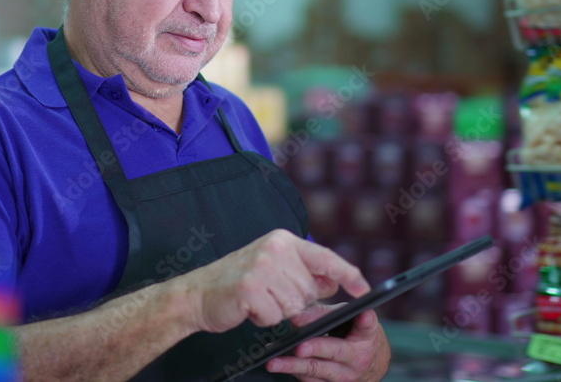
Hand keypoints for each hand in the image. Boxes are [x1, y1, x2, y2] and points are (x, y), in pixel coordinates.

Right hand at [178, 229, 369, 333]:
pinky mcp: (250, 288)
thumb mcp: (271, 268)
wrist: (196, 294)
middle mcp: (275, 249)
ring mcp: (262, 267)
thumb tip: (331, 284)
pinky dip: (264, 319)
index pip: (325, 257)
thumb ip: (301, 272)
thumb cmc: (236, 283)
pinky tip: (248, 308)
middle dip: (295, 302)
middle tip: (269, 296)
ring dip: (277, 312)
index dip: (348, 274)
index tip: (364, 289)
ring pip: (295, 306)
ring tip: (257, 300)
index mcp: (283, 240)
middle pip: (310, 291)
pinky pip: (275, 317)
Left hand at [266, 303, 389, 381]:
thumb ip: (325, 313)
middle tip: (300, 347)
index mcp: (365, 336)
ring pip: (317, 371)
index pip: (367, 326)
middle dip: (315, 349)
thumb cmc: (355, 334)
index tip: (364, 314)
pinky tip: (279, 365)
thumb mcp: (348, 319)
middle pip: (335, 352)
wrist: (371, 365)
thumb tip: (296, 318)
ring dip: (294, 366)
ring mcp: (345, 376)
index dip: (365, 321)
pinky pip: (311, 381)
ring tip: (274, 362)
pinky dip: (294, 372)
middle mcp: (357, 358)